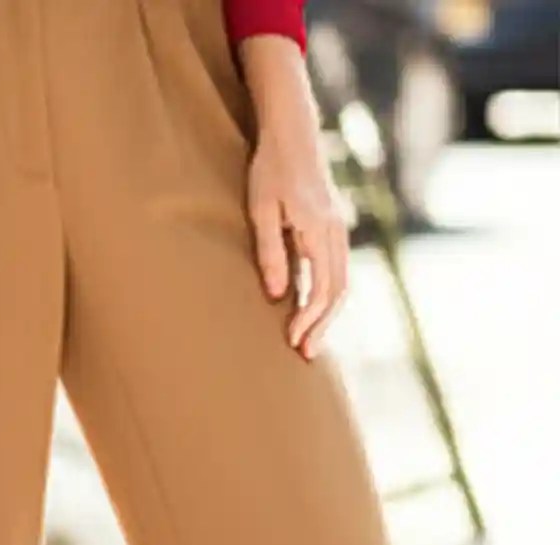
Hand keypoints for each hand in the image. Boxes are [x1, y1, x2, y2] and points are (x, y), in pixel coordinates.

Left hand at [237, 35, 349, 360]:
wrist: (293, 133)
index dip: (309, 319)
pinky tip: (312, 307)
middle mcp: (337, 231)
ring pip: (342, 281)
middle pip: (339, 291)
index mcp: (319, 230)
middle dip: (323, 325)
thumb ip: (269, 252)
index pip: (322, 288)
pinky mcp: (333, 224)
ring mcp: (339, 227)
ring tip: (311, 338)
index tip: (293, 341)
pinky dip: (328, 292)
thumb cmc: (269, 169)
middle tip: (306, 353)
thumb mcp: (260, 210)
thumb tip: (276, 295)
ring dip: (327, 312)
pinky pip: (337, 267)